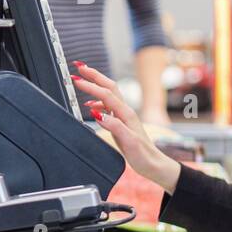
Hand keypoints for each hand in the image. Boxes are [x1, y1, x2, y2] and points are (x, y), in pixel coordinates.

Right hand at [71, 62, 181, 191]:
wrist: (154, 165)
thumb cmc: (144, 155)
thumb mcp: (129, 142)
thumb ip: (114, 126)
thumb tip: (97, 113)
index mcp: (126, 114)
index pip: (105, 94)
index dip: (91, 85)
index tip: (77, 79)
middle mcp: (126, 111)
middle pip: (108, 86)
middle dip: (93, 75)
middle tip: (79, 67)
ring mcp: (124, 116)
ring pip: (108, 94)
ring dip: (94, 85)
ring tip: (81, 81)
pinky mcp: (121, 122)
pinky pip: (107, 105)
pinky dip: (97, 101)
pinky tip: (90, 105)